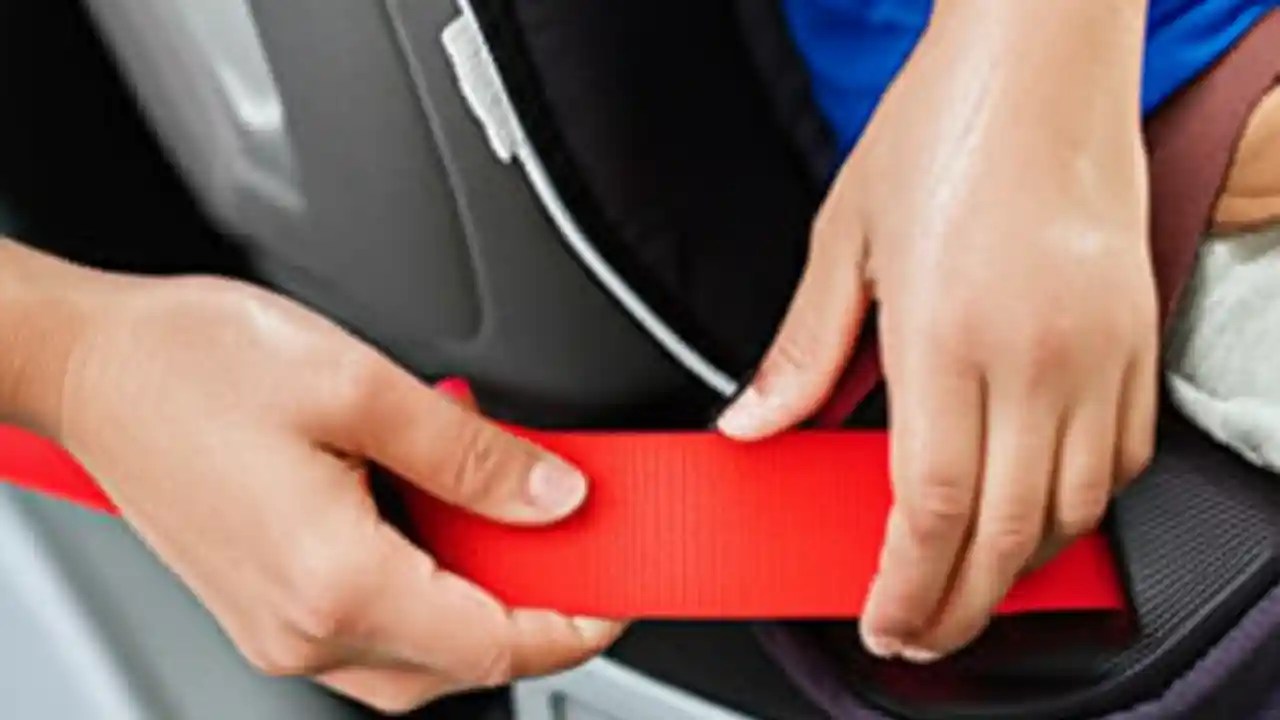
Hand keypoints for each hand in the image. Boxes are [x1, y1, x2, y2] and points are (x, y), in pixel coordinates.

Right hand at [51, 273, 621, 711]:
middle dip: (537, 609)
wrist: (95, 365)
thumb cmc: (193, 364)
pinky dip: (430, 591)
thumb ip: (472, 454)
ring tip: (511, 524)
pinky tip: (441, 524)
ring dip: (483, 602)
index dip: (577, 621)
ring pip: (423, 653)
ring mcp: (279, 628)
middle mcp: (302, 627)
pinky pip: (376, 627)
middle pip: (465, 658)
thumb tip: (554, 496)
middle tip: (580, 542)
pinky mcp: (268, 608)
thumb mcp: (360, 385)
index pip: (495, 644)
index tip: (623, 586)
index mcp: (332, 580)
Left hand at [717, 4, 1156, 660]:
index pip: (930, 505)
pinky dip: (1080, 505)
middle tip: (921, 633)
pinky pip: (1123, 455)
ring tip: (968, 585)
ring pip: (1073, 507)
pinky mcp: (1139, 332)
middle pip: (1006, 529)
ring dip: (1017, 565)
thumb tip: (754, 424)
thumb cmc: (945, 123)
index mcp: (948, 331)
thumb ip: (803, 350)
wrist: (1043, 48)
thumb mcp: (846, 236)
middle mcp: (1036, 351)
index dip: (907, 585)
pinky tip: (1039, 511)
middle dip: (959, 604)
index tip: (885, 622)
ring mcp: (1100, 345)